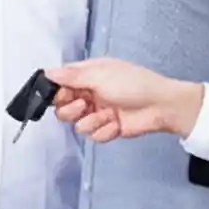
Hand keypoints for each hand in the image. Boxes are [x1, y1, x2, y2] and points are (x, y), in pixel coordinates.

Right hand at [46, 58, 203, 141]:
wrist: (160, 106)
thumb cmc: (133, 84)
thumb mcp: (101, 75)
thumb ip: (72, 76)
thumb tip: (48, 72)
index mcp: (88, 76)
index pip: (60, 85)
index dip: (56, 93)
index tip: (60, 96)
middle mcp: (89, 94)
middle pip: (63, 108)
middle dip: (71, 110)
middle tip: (84, 106)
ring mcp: (98, 112)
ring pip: (77, 125)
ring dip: (92, 121)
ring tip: (108, 115)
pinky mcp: (107, 129)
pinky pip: (93, 136)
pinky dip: (104, 131)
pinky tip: (116, 124)